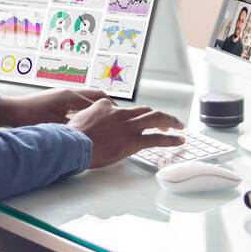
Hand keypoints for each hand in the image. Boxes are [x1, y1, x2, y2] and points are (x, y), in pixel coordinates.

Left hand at [0, 88, 110, 127]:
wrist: (11, 111)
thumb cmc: (29, 117)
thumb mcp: (54, 126)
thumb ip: (74, 128)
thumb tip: (90, 133)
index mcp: (70, 96)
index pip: (99, 101)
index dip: (111, 112)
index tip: (120, 121)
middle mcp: (69, 92)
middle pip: (98, 95)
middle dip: (109, 107)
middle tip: (119, 118)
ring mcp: (64, 94)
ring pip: (89, 98)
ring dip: (99, 107)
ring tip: (108, 120)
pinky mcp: (59, 99)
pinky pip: (80, 102)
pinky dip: (88, 109)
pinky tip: (90, 121)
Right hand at [67, 99, 185, 168]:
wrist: (72, 144)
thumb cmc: (70, 137)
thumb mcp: (76, 121)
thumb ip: (86, 120)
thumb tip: (86, 126)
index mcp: (105, 106)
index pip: (121, 109)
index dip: (128, 116)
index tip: (131, 123)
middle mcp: (120, 113)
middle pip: (145, 110)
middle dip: (158, 115)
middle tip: (167, 120)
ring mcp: (128, 126)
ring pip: (156, 119)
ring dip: (170, 121)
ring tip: (179, 125)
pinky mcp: (134, 141)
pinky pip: (157, 139)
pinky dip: (171, 139)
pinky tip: (179, 140)